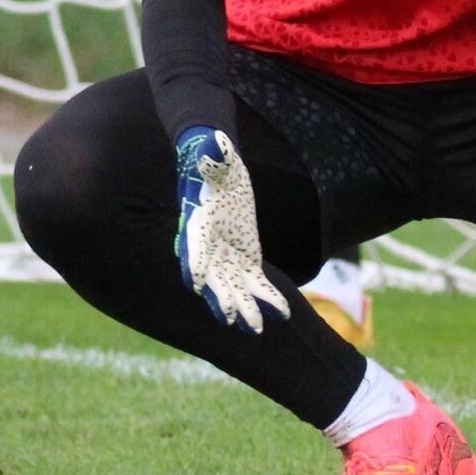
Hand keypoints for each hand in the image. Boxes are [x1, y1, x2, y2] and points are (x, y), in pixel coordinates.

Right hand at [174, 127, 289, 332]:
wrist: (220, 169)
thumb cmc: (214, 160)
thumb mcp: (214, 157)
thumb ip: (212, 157)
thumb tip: (215, 146)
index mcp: (197, 223)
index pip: (192, 246)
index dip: (193, 263)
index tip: (195, 282)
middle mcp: (208, 247)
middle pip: (212, 277)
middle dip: (220, 296)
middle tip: (230, 316)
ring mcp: (227, 255)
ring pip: (234, 287)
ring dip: (244, 307)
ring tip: (255, 328)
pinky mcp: (245, 257)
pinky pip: (257, 282)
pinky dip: (269, 297)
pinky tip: (283, 312)